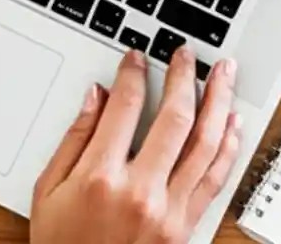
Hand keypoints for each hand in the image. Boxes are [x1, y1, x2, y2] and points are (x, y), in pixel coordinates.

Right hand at [31, 47, 241, 243]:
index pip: (126, 107)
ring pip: (205, 144)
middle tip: (185, 53)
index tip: (137, 58)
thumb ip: (74, 139)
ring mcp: (169, 210)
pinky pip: (215, 178)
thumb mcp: (48, 191)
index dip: (134, 74)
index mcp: (100, 178)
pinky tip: (232, 122)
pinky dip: (228, 146)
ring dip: (219, 101)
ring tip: (224, 73)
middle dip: (183, 76)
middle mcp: (140, 192)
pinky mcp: (185, 227)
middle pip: (175, 118)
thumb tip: (96, 97)